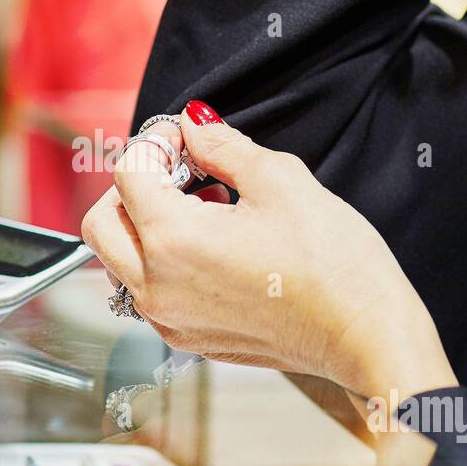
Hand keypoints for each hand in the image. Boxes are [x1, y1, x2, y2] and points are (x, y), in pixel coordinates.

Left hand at [82, 103, 456, 402]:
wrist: (365, 335)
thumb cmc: (335, 264)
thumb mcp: (281, 181)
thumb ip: (222, 146)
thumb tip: (193, 126)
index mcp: (172, 241)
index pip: (129, 173)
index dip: (157, 142)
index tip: (186, 137)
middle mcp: (156, 287)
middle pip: (101, 222)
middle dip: (132, 187)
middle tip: (179, 172)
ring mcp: (168, 319)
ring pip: (118, 261)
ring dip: (144, 226)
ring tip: (203, 210)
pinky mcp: (187, 338)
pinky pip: (147, 291)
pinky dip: (161, 261)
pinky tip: (213, 246)